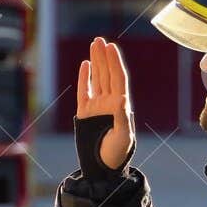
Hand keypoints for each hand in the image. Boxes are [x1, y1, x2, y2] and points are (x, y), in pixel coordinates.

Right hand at [76, 37, 133, 170]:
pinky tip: (85, 64)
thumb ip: (121, 117)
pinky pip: (84, 91)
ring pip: (96, 79)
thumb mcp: (123, 136)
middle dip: (104, 57)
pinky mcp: (84, 112)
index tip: (111, 47)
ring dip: (95, 62)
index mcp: (120, 106)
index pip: (118, 79)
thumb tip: (121, 98)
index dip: (115, 62)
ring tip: (94, 45)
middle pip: (107, 74)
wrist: (102, 167)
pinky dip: (85, 78)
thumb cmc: (116, 154)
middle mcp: (109, 103)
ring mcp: (96, 106)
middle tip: (99, 39)